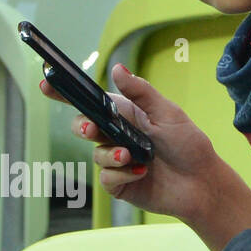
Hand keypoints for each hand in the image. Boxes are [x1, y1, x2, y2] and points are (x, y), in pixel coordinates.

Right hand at [38, 63, 217, 221]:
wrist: (202, 182)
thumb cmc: (189, 144)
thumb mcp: (168, 113)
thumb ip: (142, 93)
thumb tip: (117, 67)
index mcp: (127, 115)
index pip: (92, 102)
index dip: (67, 94)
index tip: (48, 83)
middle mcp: (117, 136)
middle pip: (84, 126)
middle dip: (82, 126)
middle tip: (91, 129)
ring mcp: (116, 160)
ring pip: (96, 154)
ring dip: (111, 154)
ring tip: (132, 156)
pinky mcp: (119, 183)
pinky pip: (106, 178)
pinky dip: (121, 174)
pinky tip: (141, 172)